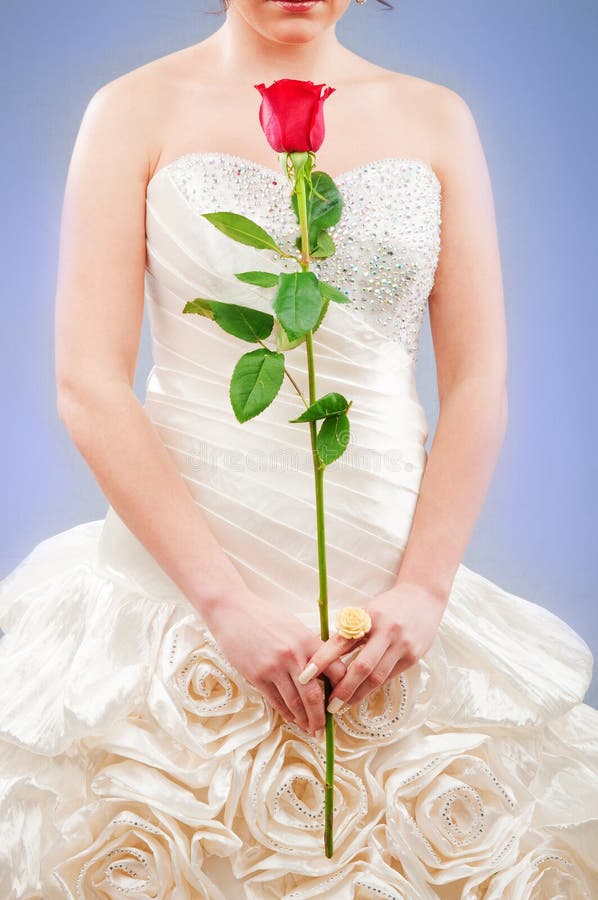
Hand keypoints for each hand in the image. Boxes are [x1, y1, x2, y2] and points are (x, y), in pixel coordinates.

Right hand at [201, 587, 347, 736]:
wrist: (232, 611)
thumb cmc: (265, 616)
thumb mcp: (294, 626)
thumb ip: (310, 647)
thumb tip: (325, 670)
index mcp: (308, 640)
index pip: (335, 671)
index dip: (341, 690)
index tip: (341, 702)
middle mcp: (294, 656)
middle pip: (314, 695)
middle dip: (320, 717)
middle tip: (323, 729)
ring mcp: (274, 667)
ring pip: (294, 702)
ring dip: (303, 719)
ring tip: (309, 729)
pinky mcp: (257, 676)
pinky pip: (275, 701)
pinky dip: (286, 713)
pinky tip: (291, 718)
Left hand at [297, 582, 446, 711]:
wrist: (423, 597)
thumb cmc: (387, 606)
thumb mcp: (366, 611)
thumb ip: (349, 632)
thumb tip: (324, 658)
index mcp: (368, 616)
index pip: (341, 642)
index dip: (322, 660)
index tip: (306, 675)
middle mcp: (386, 631)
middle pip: (361, 666)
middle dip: (343, 689)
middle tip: (328, 705)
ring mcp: (402, 645)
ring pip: (377, 677)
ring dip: (358, 694)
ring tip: (343, 705)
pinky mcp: (414, 657)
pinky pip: (389, 676)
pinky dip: (374, 687)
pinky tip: (362, 694)